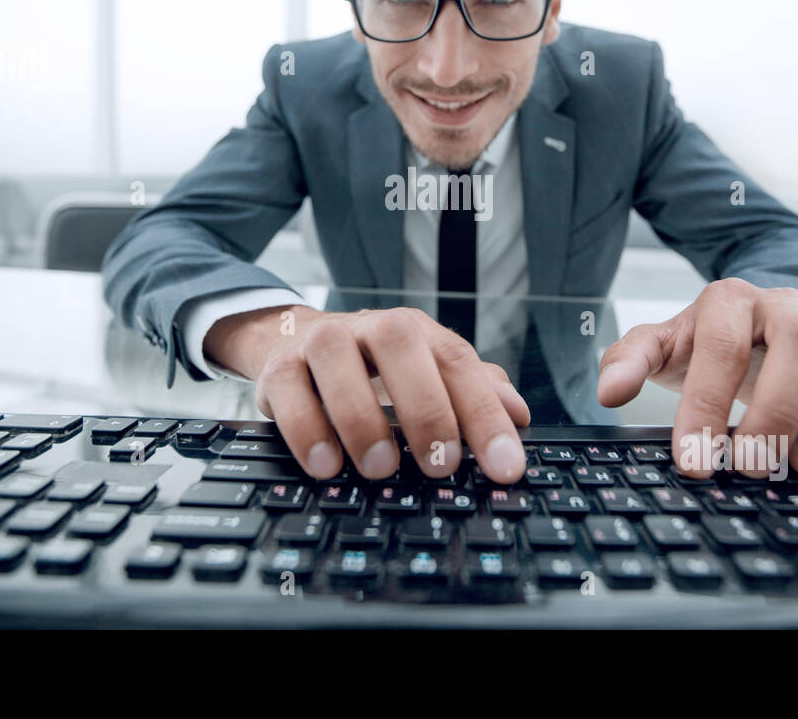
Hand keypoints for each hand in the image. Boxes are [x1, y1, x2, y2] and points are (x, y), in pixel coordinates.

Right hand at [205, 305, 529, 482]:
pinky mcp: (278, 367)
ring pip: (337, 360)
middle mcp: (371, 329)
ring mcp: (321, 342)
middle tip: (442, 465)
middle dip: (426, 407)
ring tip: (380, 468)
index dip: (487, 415)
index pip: (459, 364)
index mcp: (417, 333)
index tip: (505, 466)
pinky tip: (327, 466)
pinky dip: (307, 431)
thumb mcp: (425, 374)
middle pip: (401, 345)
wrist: (292, 341)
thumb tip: (520, 415)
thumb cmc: (372, 368)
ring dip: (361, 418)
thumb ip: (474, 392)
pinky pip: (287, 391)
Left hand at [595, 278, 797, 479]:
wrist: (764, 327)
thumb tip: (609, 392)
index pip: (722, 345)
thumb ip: (631, 360)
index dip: (707, 404)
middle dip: (781, 409)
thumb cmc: (712, 345)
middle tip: (755, 467)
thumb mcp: (665, 348)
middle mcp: (794, 307)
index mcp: (732, 301)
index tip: (694, 460)